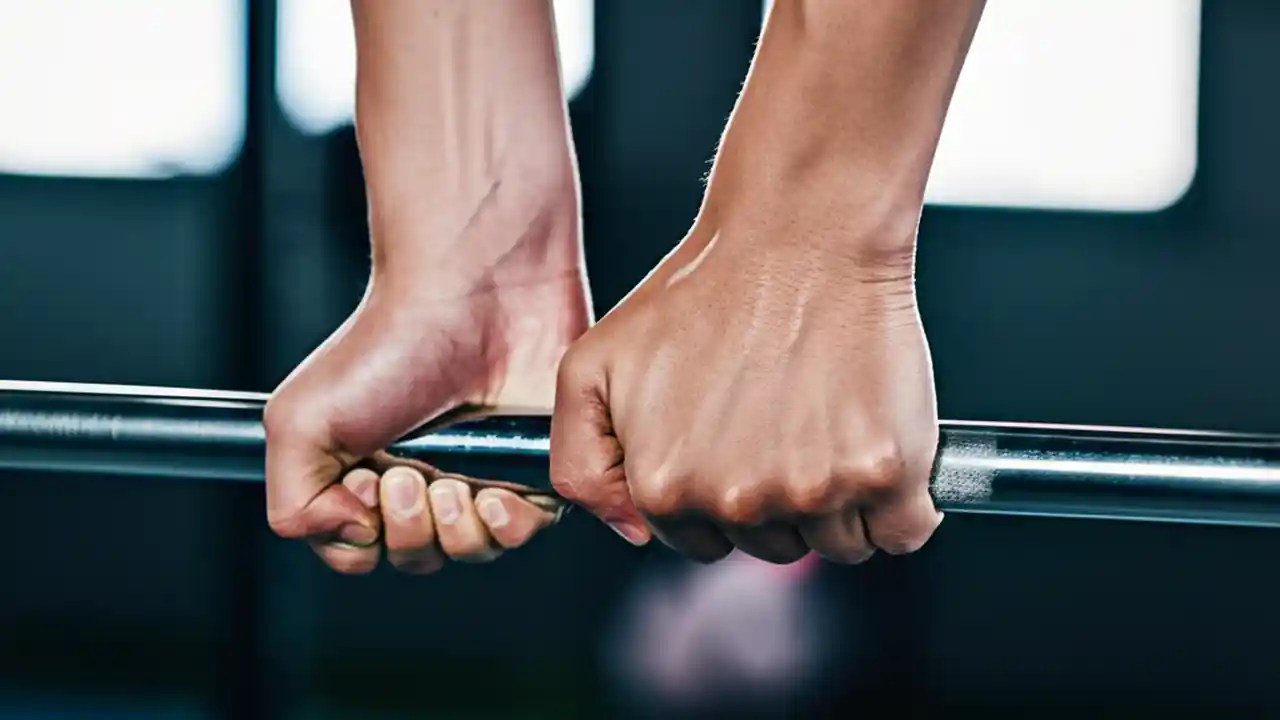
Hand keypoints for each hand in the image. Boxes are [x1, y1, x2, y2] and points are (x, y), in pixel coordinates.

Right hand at [265, 188, 591, 574]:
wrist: (470, 295)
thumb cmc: (386, 345)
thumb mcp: (299, 422)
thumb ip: (294, 506)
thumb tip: (348, 539)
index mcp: (366, 470)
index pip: (361, 550)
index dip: (361, 538)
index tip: (365, 488)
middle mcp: (425, 476)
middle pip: (418, 556)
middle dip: (410, 531)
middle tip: (409, 474)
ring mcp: (481, 472)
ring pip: (471, 552)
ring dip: (457, 533)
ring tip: (453, 485)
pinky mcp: (533, 466)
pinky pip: (526, 530)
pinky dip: (507, 525)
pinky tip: (494, 491)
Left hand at [550, 203, 941, 564]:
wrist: (800, 234)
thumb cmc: (706, 289)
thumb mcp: (593, 365)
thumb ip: (580, 462)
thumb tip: (629, 532)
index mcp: (666, 487)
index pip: (702, 542)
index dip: (722, 492)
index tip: (740, 439)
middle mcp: (738, 501)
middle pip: (772, 546)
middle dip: (779, 497)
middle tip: (784, 416)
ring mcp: (815, 490)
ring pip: (839, 544)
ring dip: (841, 500)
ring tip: (827, 416)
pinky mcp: (886, 472)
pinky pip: (904, 532)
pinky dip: (903, 503)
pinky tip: (878, 441)